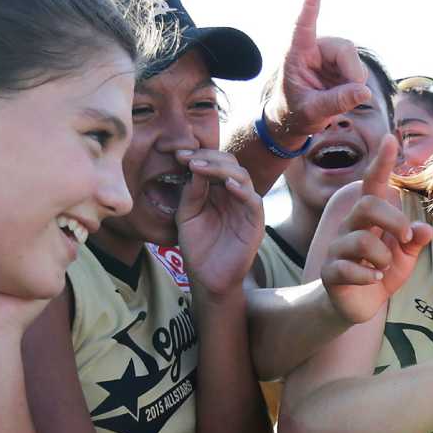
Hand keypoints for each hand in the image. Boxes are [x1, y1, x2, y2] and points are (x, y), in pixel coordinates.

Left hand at [174, 148, 263, 298]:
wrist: (207, 278)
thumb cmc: (197, 247)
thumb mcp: (186, 216)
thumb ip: (191, 193)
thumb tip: (194, 166)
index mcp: (216, 190)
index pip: (213, 163)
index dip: (197, 155)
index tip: (177, 155)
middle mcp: (233, 194)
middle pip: (229, 163)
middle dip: (208, 157)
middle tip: (187, 158)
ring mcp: (245, 206)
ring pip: (241, 176)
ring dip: (220, 168)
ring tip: (199, 167)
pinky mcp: (254, 222)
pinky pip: (253, 200)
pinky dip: (242, 190)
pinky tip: (226, 185)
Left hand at [261, 0, 370, 151]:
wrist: (294, 120)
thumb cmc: (294, 113)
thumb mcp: (312, 112)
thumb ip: (336, 102)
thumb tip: (365, 92)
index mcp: (297, 53)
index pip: (304, 23)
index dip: (312, 1)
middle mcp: (315, 49)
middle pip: (345, 49)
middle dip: (353, 73)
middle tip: (355, 95)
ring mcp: (330, 56)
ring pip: (355, 61)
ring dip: (353, 82)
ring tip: (336, 99)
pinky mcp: (341, 64)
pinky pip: (359, 71)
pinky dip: (356, 86)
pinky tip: (342, 94)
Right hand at [320, 136, 432, 324]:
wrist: (352, 307)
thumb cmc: (378, 274)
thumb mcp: (403, 259)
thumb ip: (414, 242)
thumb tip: (427, 229)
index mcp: (368, 219)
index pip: (373, 184)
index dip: (381, 163)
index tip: (390, 138)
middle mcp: (349, 227)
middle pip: (367, 205)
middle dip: (393, 220)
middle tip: (406, 239)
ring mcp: (337, 249)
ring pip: (360, 240)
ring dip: (383, 257)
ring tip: (384, 269)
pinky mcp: (331, 273)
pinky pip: (347, 268)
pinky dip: (368, 276)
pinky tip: (374, 280)